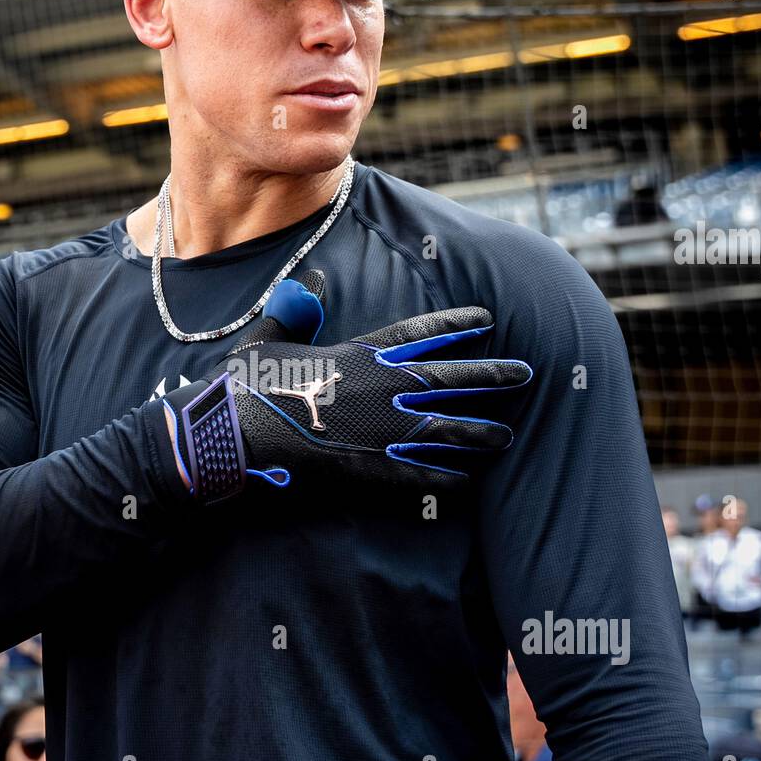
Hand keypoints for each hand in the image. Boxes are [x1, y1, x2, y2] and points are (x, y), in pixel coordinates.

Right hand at [163, 272, 532, 502]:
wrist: (234, 431)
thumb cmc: (246, 383)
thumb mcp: (271, 335)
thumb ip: (300, 307)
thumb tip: (320, 279)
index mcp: (360, 352)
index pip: (421, 333)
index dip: (456, 324)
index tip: (486, 319)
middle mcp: (381, 387)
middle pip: (450, 377)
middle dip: (491, 375)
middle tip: (527, 373)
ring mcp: (380, 429)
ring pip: (446, 427)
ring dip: (479, 431)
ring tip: (508, 436)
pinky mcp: (370, 468)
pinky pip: (419, 473)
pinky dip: (446, 477)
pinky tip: (469, 481)